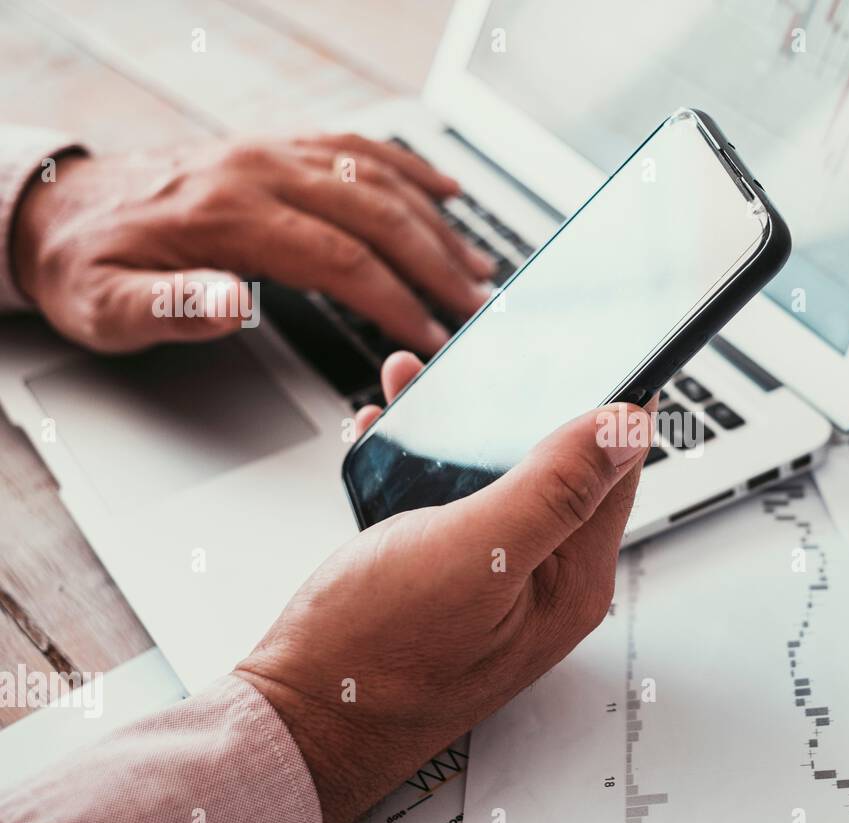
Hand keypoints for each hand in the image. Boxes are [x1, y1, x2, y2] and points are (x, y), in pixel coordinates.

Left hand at [12, 134, 494, 352]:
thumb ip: (172, 307)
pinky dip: (408, 169)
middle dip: (436, 264)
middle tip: (477, 307)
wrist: (60, 210)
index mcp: (225, 213)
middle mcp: (257, 171)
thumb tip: (236, 304)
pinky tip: (445, 191)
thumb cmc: (88, 265)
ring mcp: (271, 153)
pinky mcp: (276, 149)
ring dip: (435, 223)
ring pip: (375, 179)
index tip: (433, 337)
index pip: (339, 258)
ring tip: (478, 265)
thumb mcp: (108, 306)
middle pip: (374, 214)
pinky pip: (356, 148)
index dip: (396, 301)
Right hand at [235, 353, 655, 822]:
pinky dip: (423, 465)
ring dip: (463, 428)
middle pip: (555, 467)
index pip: (617, 470)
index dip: (607, 404)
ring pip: (494, 479)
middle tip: (485, 357)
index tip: (588, 349)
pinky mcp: (449, 583)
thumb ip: (556, 485)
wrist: (299, 720)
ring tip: (419, 383)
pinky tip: (390, 439)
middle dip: (518, 404)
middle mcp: (544, 581)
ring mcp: (496, 582)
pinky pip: (451, 505)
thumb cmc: (378, 656)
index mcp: (572, 577)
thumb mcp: (477, 551)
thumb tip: (628, 425)